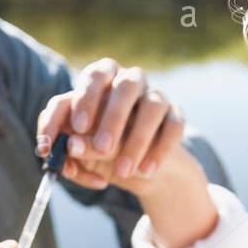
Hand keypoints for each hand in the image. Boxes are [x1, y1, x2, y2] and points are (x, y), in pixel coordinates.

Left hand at [36, 58, 185, 191]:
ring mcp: (155, 98)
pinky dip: (161, 149)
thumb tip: (72, 146)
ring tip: (123, 170)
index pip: (94, 76)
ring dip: (137, 140)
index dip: (85, 99)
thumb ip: (76, 149)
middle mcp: (130, 83)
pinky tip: (146, 171)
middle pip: (126, 86)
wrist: (139, 169)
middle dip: (113, 117)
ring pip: (152, 106)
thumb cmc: (101, 152)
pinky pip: (174, 127)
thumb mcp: (84, 153)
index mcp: (102, 82)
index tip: (78, 128)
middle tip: (102, 148)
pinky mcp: (175, 116)